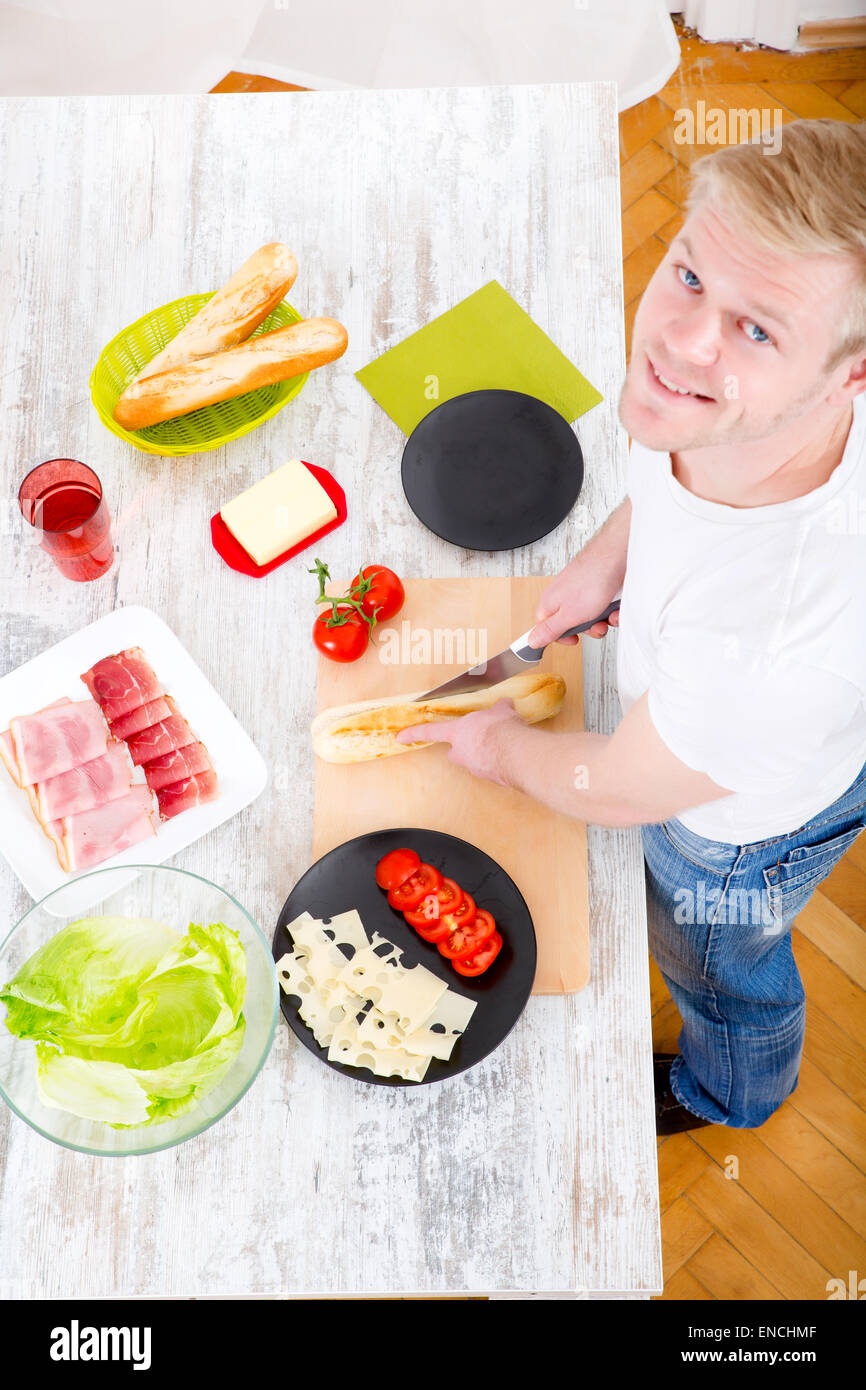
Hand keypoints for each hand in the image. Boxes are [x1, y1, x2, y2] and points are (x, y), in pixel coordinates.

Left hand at [394, 700, 520, 784]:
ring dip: (484, 753)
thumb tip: (504, 704)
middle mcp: (462, 752)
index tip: (400, 738)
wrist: (516, 753)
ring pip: (474, 761)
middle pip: (454, 752)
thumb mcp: (501, 711)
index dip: (414, 733)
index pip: (430, 731)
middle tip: (474, 740)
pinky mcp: (491, 777)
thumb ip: (499, 709)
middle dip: (461, 747)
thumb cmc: (500, 729)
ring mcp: (475, 767)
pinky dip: (497, 762)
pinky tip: (510, 755)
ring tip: (502, 745)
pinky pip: (490, 767)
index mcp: (457, 732)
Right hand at [528, 554, 620, 647]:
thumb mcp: (568, 616)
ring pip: (590, 616)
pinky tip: (616, 607)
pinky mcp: (597, 588)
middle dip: (588, 629)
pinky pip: (602, 606)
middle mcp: (564, 597)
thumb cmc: (591, 580)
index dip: (560, 637)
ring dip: (603, 620)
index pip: (545, 628)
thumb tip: (532, 641)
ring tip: (609, 614)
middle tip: (596, 626)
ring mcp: (581, 592)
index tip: (573, 640)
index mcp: (550, 603)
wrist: (615, 557)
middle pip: (572, 624)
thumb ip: (550, 630)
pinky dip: (611, 609)